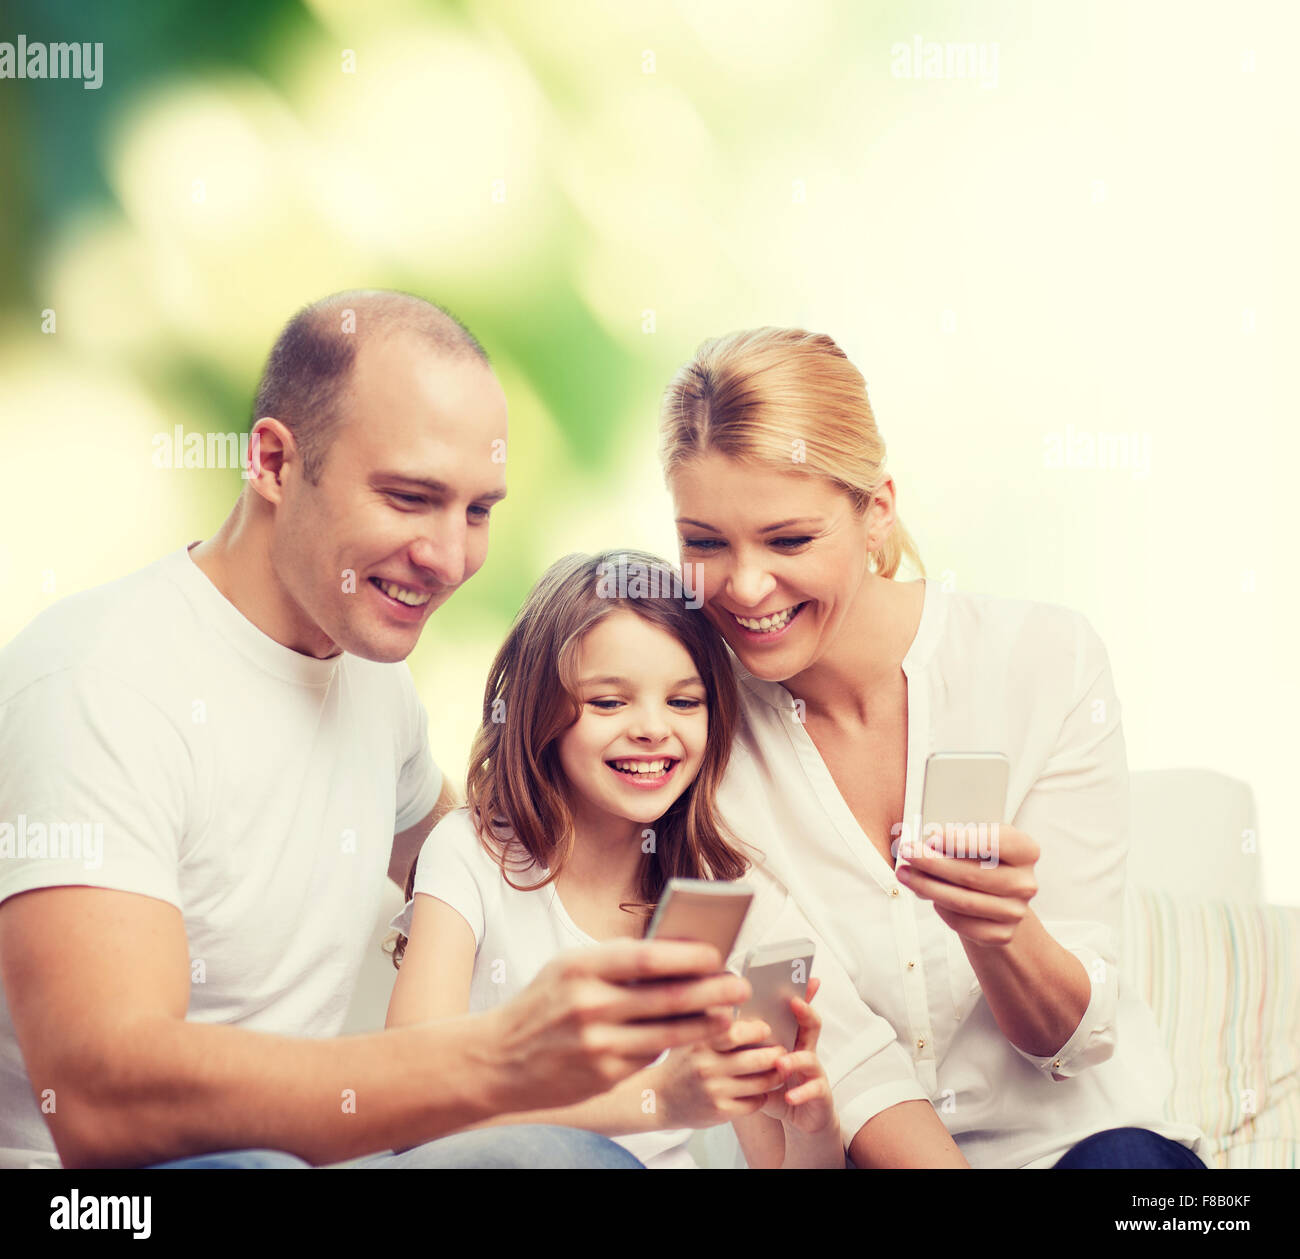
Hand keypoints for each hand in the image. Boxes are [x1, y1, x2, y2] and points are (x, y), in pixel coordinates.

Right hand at [484, 939, 749, 1113]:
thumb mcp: (569, 968)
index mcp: (581, 968)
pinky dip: (676, 1044)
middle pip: (669, 997)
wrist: (498, 1060)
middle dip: (713, 990)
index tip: (716, 953)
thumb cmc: (542, 1005)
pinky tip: (693, 1035)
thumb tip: (673, 949)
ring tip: (729, 1014)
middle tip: (739, 984)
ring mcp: (598, 1044)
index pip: (648, 957)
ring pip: (670, 1033)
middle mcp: (590, 1005)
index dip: (689, 955)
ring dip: (706, 1023)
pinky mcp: (605, 1074)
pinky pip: (652, 1056)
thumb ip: (615, 960)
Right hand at [654, 1017, 787, 1129]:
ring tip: (779, 1069)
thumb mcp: (689, 1036)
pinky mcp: (720, 1112)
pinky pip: (755, 1102)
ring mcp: (713, 1090)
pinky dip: (762, 1095)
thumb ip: (710, 1018)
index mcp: (700, 1042)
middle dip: (776, 1054)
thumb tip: (735, 989)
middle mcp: (706, 1066)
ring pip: (761, 1083)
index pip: (736, 1032)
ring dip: (776, 1076)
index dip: (757, 1030)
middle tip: (782, 1050)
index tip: (766, 1029)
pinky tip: (760, 1088)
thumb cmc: (681, 1062)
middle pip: (756, 1059)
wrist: (657, 1099)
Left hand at [756, 978, 836, 1135]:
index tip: (793, 975)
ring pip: (810, 1058)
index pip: (795, 1011)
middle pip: (811, 1024)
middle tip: (794, 1002)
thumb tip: (719, 1024)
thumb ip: (747, 1047)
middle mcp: (806, 1050)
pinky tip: (789, 1096)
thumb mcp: (761, 1065)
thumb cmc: (777, 1087)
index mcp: (791, 1039)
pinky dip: (800, 1093)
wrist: (800, 1119)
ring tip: (780, 1062)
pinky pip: (814, 1090)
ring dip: (795, 1059)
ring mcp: (815, 1071)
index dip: (797, 993)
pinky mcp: (820, 1094)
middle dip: (805, 1011)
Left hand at [895, 823, 1039, 946]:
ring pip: (963, 901)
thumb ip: (955, 839)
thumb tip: (926, 845)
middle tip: (907, 852)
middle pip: (972, 874)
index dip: (963, 839)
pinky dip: (941, 909)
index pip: (997, 841)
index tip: (933, 837)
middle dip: (933, 863)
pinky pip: (963, 924)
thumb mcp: (974, 840)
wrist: (994, 897)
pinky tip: (928, 895)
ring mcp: (1016, 911)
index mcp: (1025, 850)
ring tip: (905, 874)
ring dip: (927, 886)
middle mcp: (1025, 882)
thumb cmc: (980, 860)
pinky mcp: (1002, 933)